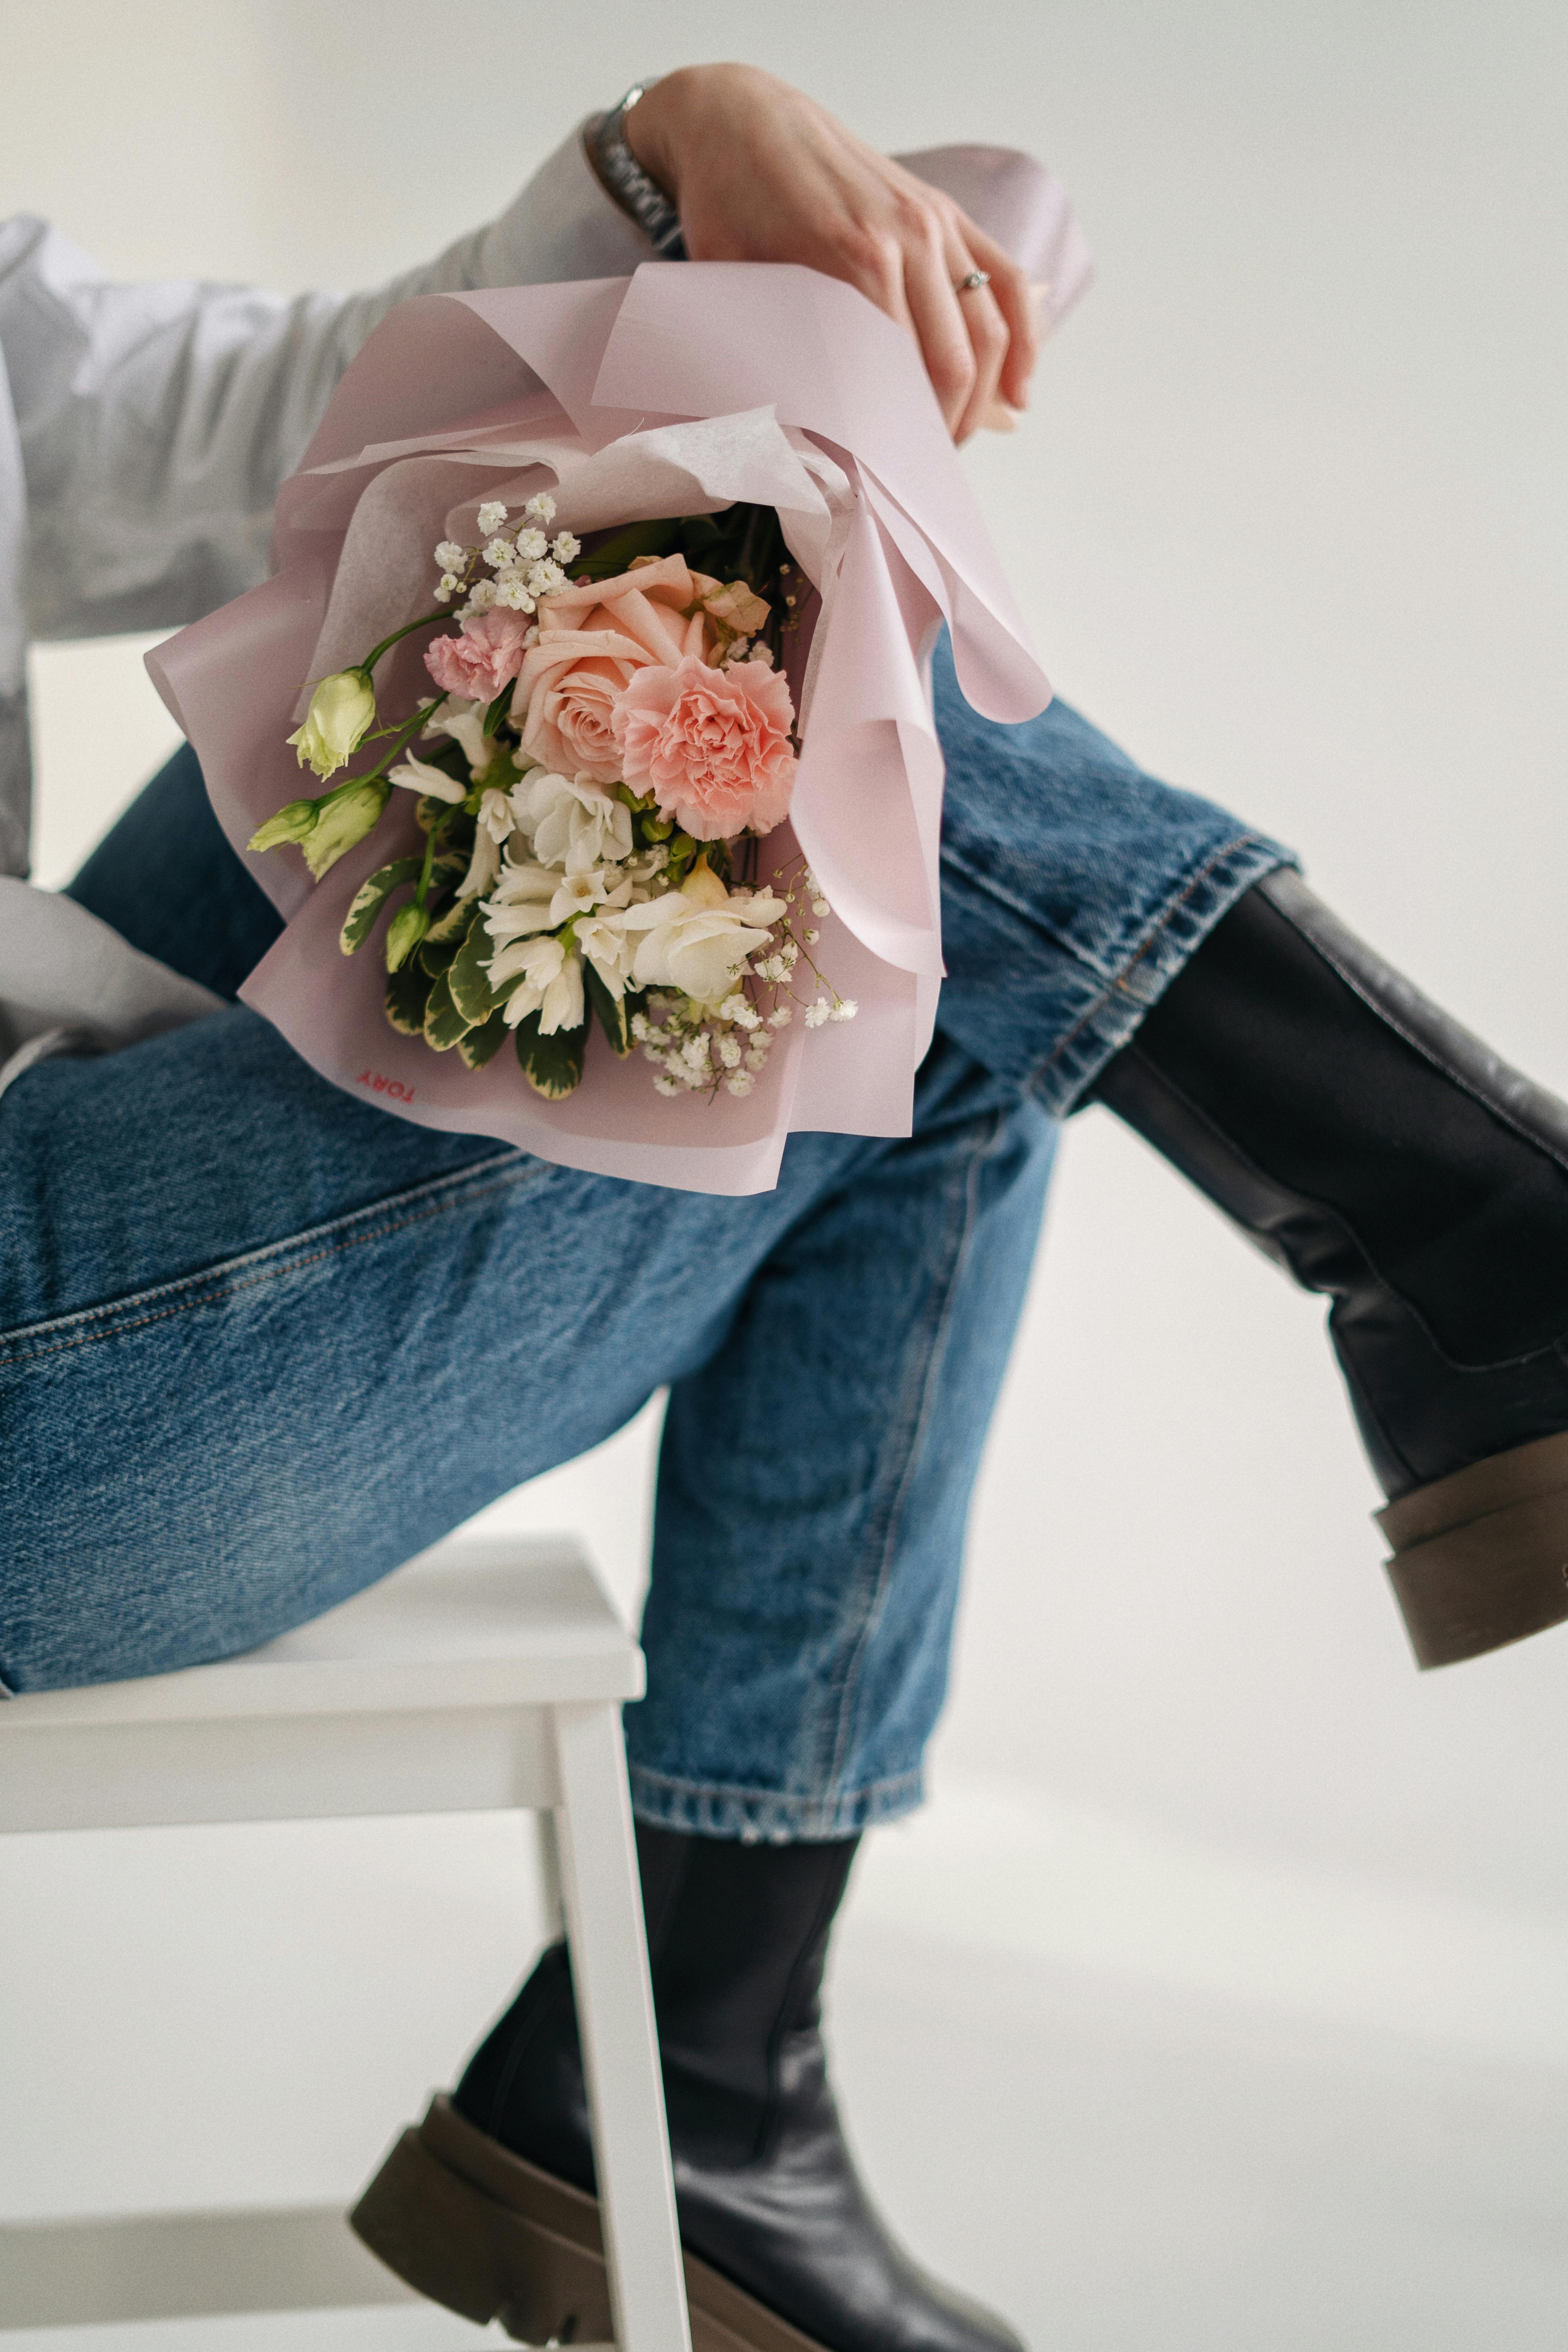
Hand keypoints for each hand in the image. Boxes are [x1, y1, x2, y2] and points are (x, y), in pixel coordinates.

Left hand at [624, 65, 1038, 444]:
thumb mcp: (732, 281)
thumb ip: (770, 345)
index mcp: (853, 259)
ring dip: (979, 401)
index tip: (882, 478)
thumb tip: (799, 430)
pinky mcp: (948, 212)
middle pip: (951, 365)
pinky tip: (1017, 394)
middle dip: (940, 432)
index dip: (894, 437)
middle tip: (915, 475)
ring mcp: (935, 222)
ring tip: (951, 445)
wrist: (740, 115)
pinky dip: (1023, 342)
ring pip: (988, 333)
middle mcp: (908, 237)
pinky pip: (1008, 284)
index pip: (897, 377)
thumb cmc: (727, 202)